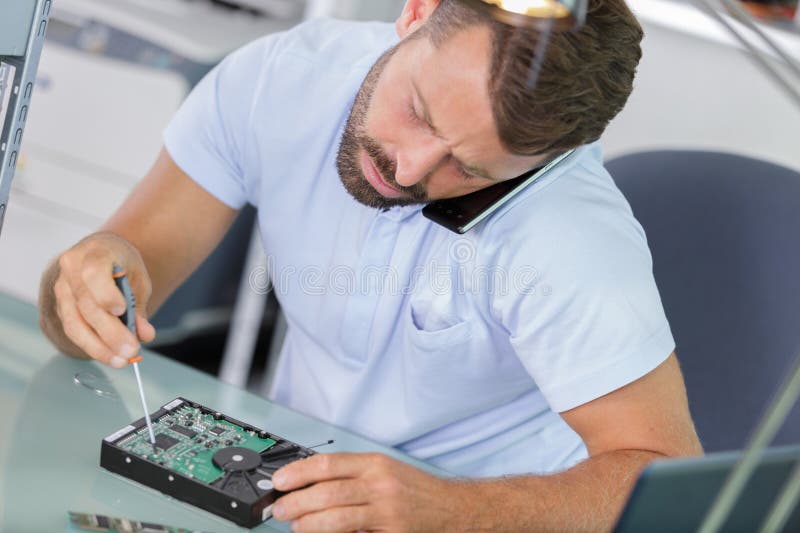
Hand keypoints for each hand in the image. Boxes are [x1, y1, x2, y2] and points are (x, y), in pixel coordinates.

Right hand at [40, 231, 155, 366]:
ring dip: (99, 346)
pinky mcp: (60, 305)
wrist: (102, 252)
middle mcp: (72, 269)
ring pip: (75, 322)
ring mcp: (62, 288)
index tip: (121, 311)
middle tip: (130, 349)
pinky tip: (109, 356)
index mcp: (95, 253)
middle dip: (109, 332)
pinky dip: (92, 346)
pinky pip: (72, 330)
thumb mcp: (138, 278)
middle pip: (86, 304)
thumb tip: (145, 335)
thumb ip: (139, 306)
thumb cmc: (122, 264)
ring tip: (120, 360)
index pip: (94, 273)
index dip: (106, 294)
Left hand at [271, 453, 464, 531]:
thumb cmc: (416, 490)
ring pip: (336, 518)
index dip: (298, 473)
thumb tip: (311, 485)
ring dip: (309, 524)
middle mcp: (380, 485)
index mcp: (375, 464)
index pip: (328, 465)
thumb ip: (352, 475)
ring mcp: (386, 512)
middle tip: (280, 509)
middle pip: (327, 492)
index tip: (279, 482)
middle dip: (296, 502)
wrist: (452, 509)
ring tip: (296, 526)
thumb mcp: (386, 470)